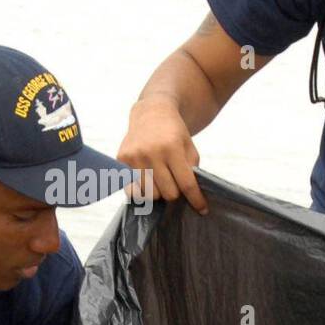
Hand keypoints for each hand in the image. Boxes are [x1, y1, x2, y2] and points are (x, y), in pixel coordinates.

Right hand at [117, 96, 208, 213]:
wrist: (152, 113)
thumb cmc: (174, 133)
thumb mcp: (189, 147)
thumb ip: (191, 170)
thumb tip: (191, 197)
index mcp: (172, 148)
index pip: (186, 184)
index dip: (196, 200)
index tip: (203, 210)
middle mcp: (151, 153)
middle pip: (168, 193)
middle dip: (175, 192)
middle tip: (174, 183)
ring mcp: (134, 157)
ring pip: (150, 195)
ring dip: (158, 192)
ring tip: (160, 181)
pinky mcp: (121, 160)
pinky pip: (132, 191)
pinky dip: (141, 193)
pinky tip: (146, 183)